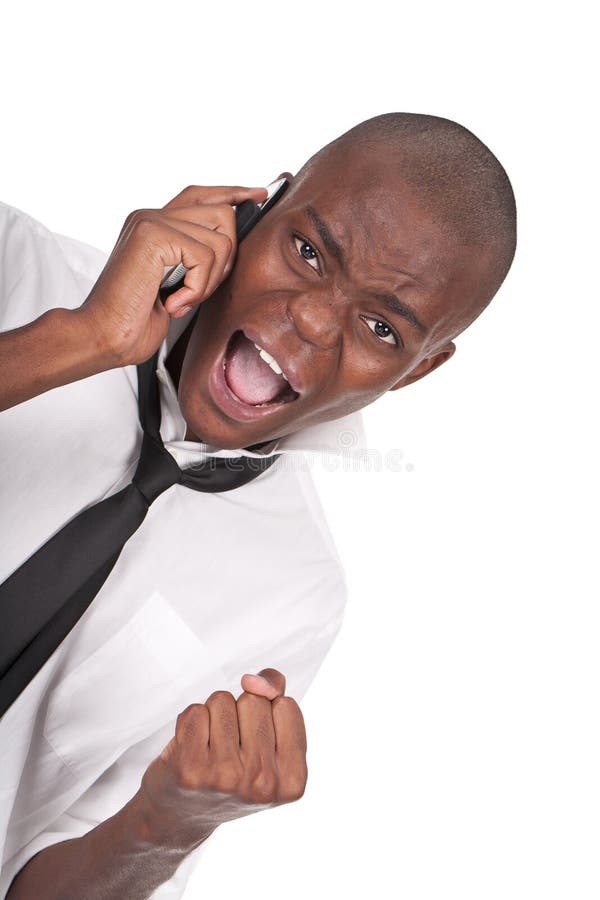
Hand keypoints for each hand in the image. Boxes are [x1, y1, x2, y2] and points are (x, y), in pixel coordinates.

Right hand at [78, 184, 267, 366]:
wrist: (103, 336)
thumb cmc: (134, 321)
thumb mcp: (177, 286)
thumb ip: (197, 260)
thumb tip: (231, 245)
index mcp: (153, 224)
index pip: (201, 195)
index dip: (232, 193)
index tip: (259, 196)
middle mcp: (150, 216)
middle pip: (221, 213)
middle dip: (226, 260)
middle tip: (199, 292)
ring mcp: (151, 221)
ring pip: (220, 239)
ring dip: (209, 281)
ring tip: (181, 300)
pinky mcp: (154, 235)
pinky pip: (205, 256)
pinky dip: (197, 288)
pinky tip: (173, 303)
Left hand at [135, 668, 307, 851]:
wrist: (180, 816)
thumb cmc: (230, 774)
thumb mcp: (269, 747)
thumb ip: (276, 699)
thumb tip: (256, 680)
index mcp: (292, 780)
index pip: (286, 705)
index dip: (267, 713)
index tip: (256, 742)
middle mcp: (262, 782)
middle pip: (254, 700)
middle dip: (240, 712)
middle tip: (232, 747)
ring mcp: (225, 776)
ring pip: (223, 700)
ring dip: (214, 715)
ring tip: (210, 747)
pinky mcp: (190, 768)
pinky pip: (194, 711)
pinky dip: (190, 722)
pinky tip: (190, 749)